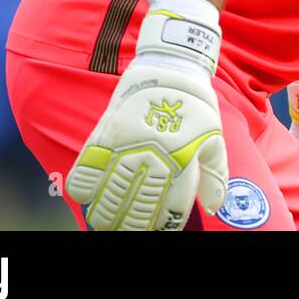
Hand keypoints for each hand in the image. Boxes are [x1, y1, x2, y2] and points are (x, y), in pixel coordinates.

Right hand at [66, 0, 227, 230]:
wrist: (171, 65)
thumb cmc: (194, 106)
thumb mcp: (213, 136)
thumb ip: (215, 174)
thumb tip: (215, 207)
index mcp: (185, 156)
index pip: (174, 204)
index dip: (167, 224)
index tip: (160, 231)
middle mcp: (156, 152)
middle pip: (140, 202)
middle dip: (133, 224)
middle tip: (126, 233)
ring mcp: (129, 141)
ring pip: (113, 189)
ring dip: (106, 212)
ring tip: (104, 225)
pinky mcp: (108, 129)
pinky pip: (89, 162)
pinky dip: (83, 183)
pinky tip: (83, 198)